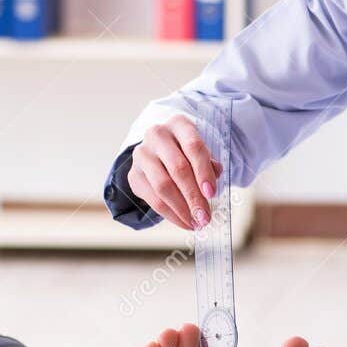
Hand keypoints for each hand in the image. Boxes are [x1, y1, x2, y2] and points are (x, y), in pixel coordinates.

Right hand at [128, 114, 224, 229]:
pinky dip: (171, 215)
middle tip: (205, 216)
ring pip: (163, 186)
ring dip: (182, 209)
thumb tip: (209, 188)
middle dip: (194, 196)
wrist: (160, 151)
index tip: (212, 194)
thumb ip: (209, 166)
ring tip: (196, 223)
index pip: (193, 147)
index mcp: (178, 124)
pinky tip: (184, 222)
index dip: (203, 172)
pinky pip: (153, 199)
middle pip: (178, 168)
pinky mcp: (133, 175)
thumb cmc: (187, 152)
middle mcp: (157, 135)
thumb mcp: (201, 152)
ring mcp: (142, 154)